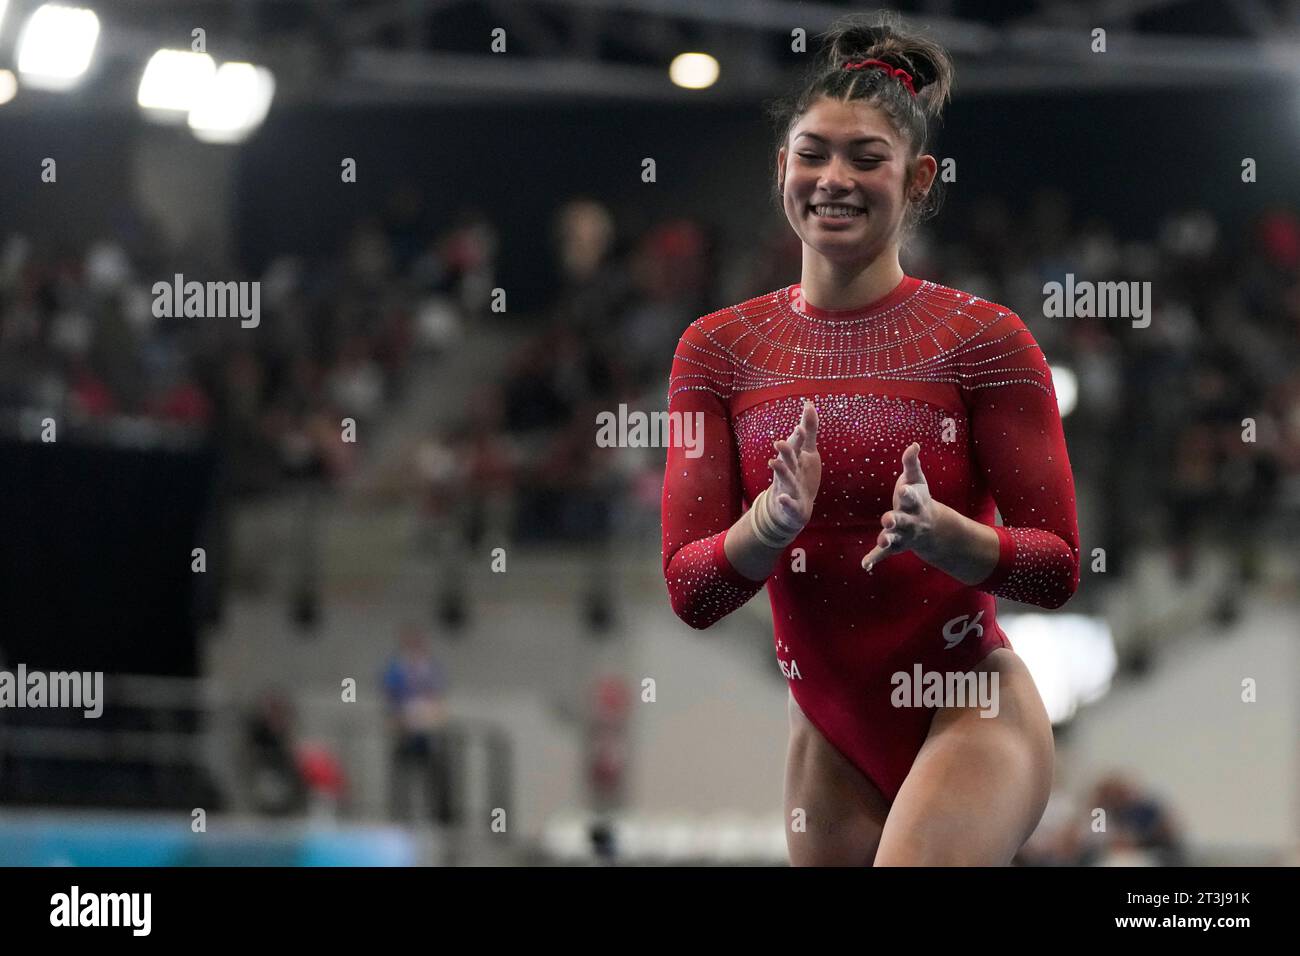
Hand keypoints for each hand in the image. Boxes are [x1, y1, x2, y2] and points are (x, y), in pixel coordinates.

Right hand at [764, 400, 821, 536]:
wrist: (791, 507)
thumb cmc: (800, 475)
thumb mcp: (807, 451)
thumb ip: (810, 429)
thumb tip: (809, 403)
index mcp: (794, 458)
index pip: (796, 445)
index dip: (798, 437)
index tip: (800, 427)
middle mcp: (789, 471)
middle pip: (787, 460)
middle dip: (784, 452)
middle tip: (779, 442)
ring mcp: (789, 488)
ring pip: (785, 479)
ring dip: (780, 471)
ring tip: (773, 462)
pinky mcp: (792, 505)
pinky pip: (788, 503)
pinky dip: (785, 501)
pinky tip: (783, 498)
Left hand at [861, 442, 937, 570]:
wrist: (932, 526)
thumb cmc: (918, 497)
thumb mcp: (917, 479)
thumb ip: (911, 463)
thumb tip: (913, 444)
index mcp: (914, 501)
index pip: (912, 496)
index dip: (908, 493)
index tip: (903, 489)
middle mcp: (910, 520)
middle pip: (903, 520)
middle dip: (896, 520)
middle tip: (889, 519)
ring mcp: (903, 534)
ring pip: (894, 538)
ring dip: (887, 540)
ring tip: (882, 541)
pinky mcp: (895, 546)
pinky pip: (884, 554)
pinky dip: (875, 559)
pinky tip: (865, 565)